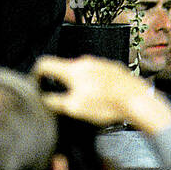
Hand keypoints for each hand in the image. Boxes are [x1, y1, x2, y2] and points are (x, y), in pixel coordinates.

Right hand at [31, 55, 170, 133]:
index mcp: (71, 69)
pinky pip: (97, 73)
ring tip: (86, 100)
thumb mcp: (75, 108)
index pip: (45, 63)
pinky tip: (101, 96)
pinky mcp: (111, 67)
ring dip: (79, 82)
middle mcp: (84, 61)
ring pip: (82, 71)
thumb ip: (55, 102)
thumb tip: (43, 98)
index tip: (36, 80)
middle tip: (63, 97)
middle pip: (64, 68)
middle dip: (60, 81)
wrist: (135, 99)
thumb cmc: (105, 104)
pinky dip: (94, 82)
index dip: (36, 72)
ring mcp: (99, 63)